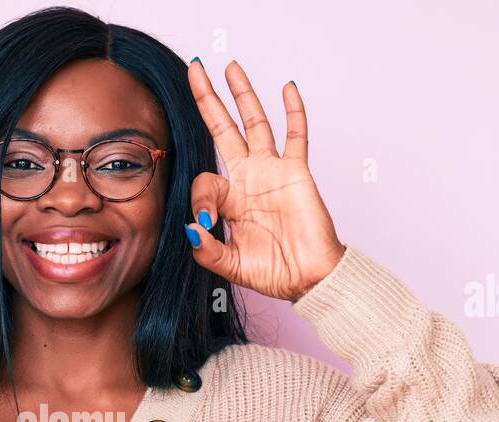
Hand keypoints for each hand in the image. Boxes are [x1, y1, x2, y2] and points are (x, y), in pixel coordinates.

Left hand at [185, 59, 345, 301]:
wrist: (307, 277)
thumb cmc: (273, 272)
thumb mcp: (229, 265)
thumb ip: (206, 249)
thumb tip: (191, 227)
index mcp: (229, 199)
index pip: (204, 180)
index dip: (200, 199)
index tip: (206, 223)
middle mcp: (248, 178)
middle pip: (223, 130)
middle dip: (208, 100)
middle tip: (195, 71)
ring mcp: (272, 171)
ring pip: (255, 123)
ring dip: (243, 95)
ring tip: (230, 67)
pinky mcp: (296, 172)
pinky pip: (295, 136)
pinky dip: (293, 112)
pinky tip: (287, 88)